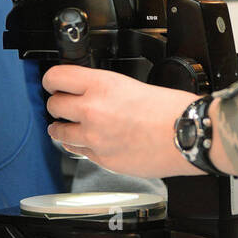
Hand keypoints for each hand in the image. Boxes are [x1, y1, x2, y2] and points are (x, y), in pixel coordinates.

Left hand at [42, 66, 195, 176]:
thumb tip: (87, 93)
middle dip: (58, 105)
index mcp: (101, 85)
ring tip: (68, 126)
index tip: (52, 83)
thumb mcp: (131, 84)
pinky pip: (77, 151)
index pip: (56, 78)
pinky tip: (88, 141)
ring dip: (62, 128)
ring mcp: (95, 137)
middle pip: (53, 105)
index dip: (51, 81)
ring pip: (58, 132)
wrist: (187, 134)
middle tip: (64, 105)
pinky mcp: (101, 159)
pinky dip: (80, 146)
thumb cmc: (169, 109)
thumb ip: (103, 89)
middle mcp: (92, 110)